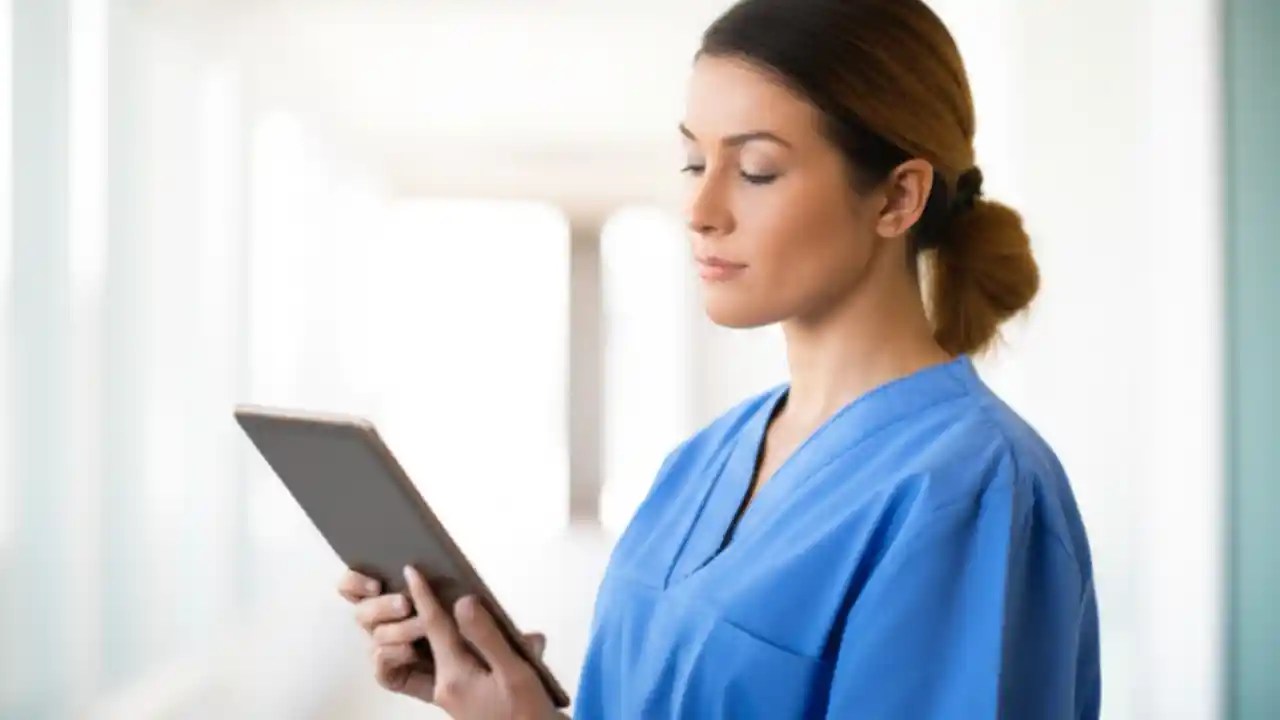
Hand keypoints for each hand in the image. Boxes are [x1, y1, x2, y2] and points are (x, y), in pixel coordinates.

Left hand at [336, 567, 555, 719]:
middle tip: (422, 579)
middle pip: (430, 637)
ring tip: (439, 603)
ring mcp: (450, 692)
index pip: (435, 627)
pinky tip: (468, 630)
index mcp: (454, 676)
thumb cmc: (528, 713)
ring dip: (437, 627)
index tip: (411, 570)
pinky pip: (449, 661)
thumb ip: (488, 637)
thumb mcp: (515, 673)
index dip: (424, 596)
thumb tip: (463, 603)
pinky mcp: (460, 695)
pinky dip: (452, 642)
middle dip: (425, 609)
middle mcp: (445, 684)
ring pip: (438, 649)